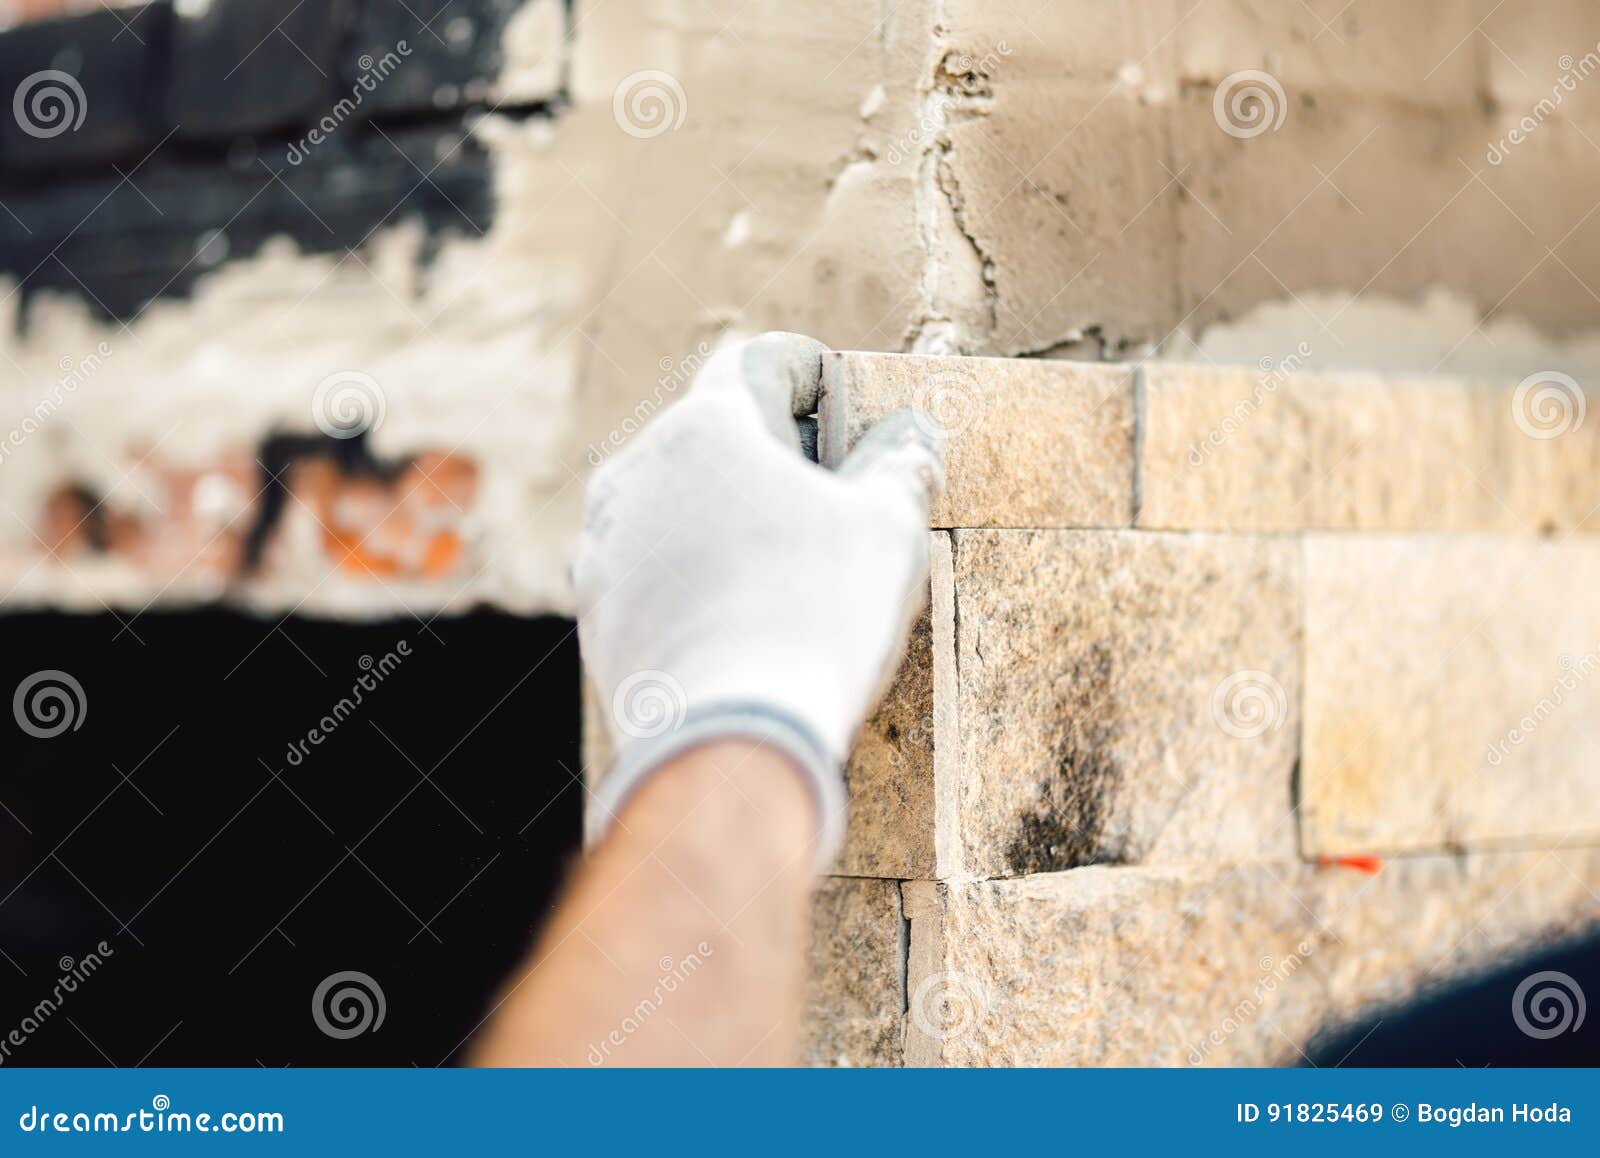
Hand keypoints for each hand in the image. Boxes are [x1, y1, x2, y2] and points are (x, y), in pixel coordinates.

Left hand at [576, 332, 942, 866]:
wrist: (727, 745)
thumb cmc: (815, 619)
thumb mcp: (887, 529)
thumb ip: (899, 465)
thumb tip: (908, 439)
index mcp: (706, 426)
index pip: (762, 362)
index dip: (815, 375)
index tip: (846, 408)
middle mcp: (637, 470)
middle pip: (715, 433)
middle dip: (775, 453)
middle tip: (834, 497)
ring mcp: (606, 544)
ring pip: (678, 502)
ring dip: (731, 514)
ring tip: (790, 567)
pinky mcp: (597, 611)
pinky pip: (654, 568)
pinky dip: (697, 574)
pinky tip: (744, 617)